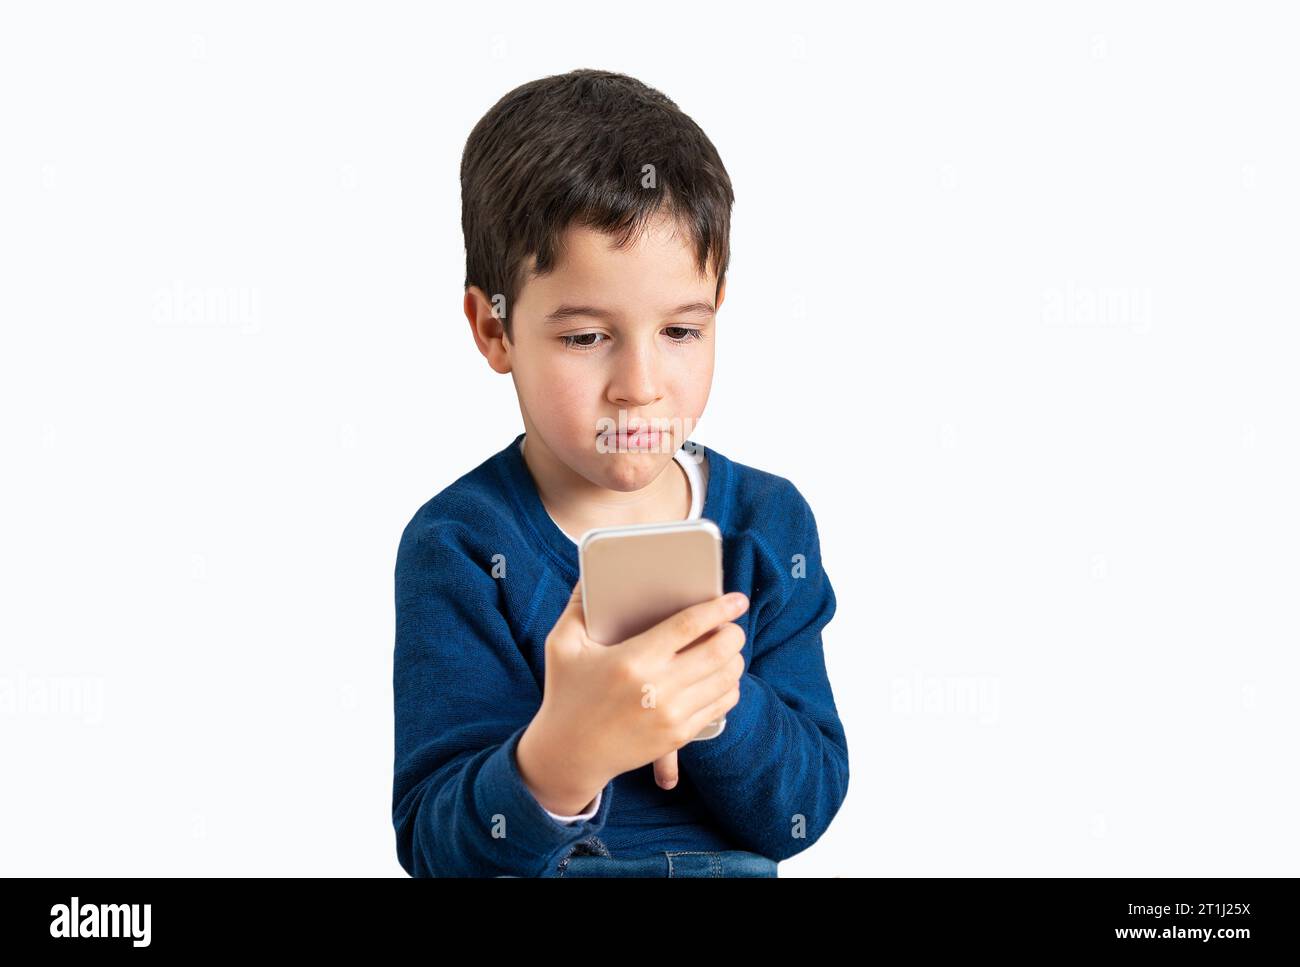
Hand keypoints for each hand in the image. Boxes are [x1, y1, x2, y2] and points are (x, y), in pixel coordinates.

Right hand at [521, 580, 747, 808]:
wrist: (569, 754)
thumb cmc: (565, 694)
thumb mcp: (562, 645)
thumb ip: (578, 605)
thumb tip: (591, 571)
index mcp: (632, 660)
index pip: (689, 626)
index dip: (718, 608)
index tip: (737, 599)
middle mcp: (657, 688)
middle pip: (718, 651)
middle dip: (734, 633)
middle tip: (732, 625)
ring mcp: (671, 715)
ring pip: (726, 679)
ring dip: (735, 659)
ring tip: (728, 649)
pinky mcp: (678, 736)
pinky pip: (721, 706)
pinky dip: (729, 687)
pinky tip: (722, 677)